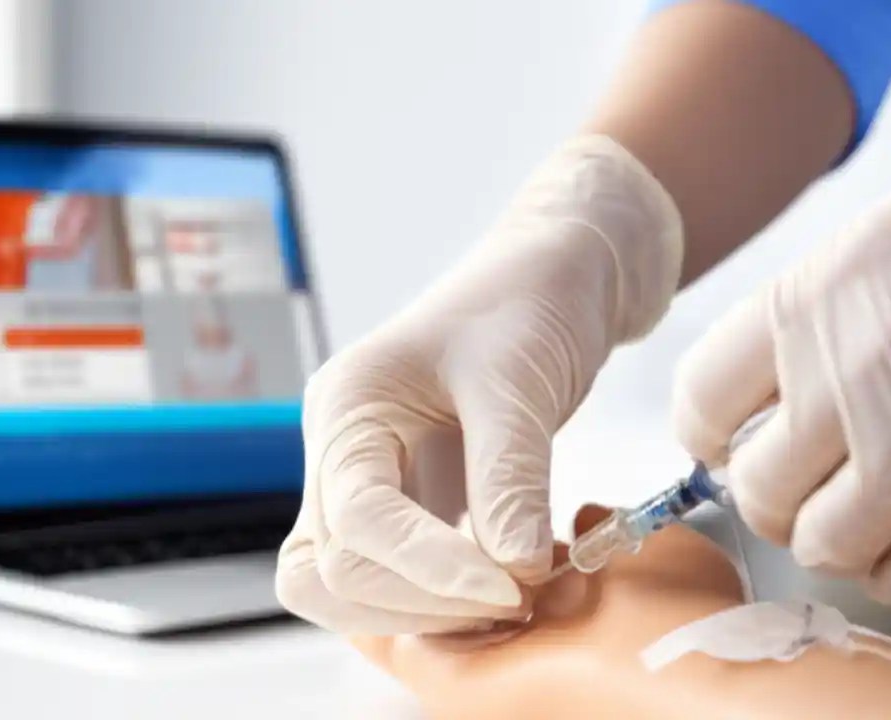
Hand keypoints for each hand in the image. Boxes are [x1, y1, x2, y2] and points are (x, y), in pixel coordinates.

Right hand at [277, 136, 682, 633]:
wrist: (559, 274)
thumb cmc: (530, 300)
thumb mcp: (519, 381)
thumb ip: (509, 477)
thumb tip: (512, 574)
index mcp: (347, 407)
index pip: (357, 518)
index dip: (429, 567)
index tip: (512, 586)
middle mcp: (341, 451)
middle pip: (331, 569)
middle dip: (420, 600)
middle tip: (515, 600)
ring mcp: (368, 482)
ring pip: (345, 587)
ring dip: (420, 614)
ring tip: (508, 602)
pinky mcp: (408, 504)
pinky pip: (394, 579)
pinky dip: (441, 602)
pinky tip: (506, 590)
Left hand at [674, 130, 890, 605]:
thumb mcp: (877, 245)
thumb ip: (814, 322)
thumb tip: (771, 397)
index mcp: (806, 303)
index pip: (701, 400)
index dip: (708, 435)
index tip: (725, 443)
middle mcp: (845, 374)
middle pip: (757, 488)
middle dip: (774, 497)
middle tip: (803, 485)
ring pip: (823, 544)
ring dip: (834, 538)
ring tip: (858, 513)